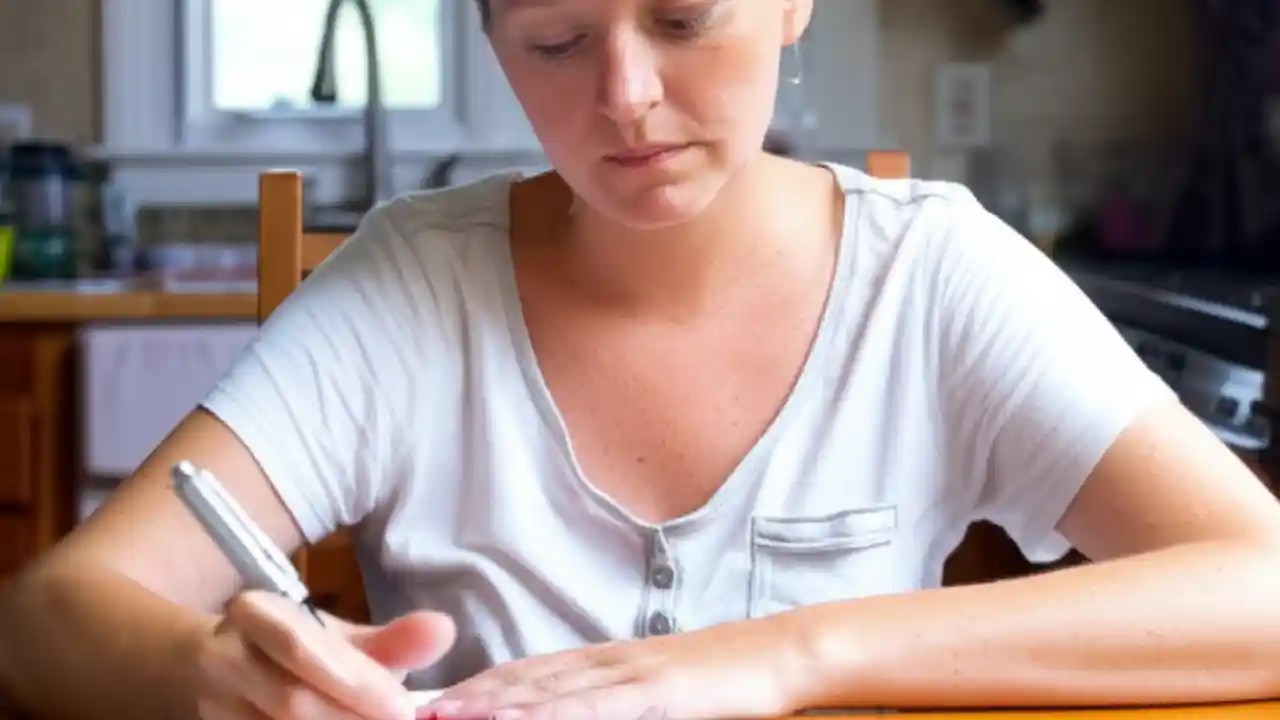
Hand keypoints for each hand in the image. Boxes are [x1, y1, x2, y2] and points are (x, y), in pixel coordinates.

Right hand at [187, 590, 455, 719]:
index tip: (406, 710)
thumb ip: (389, 640)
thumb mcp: (333, 637)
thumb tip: (443, 630)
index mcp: (256, 614)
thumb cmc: (284, 651)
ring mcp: (210, 708)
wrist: (199, 671)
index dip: (357, 683)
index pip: (304, 649)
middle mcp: (224, 659)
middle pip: (291, 703)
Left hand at [424, 614, 811, 719]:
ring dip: (491, 706)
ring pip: (547, 693)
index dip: (469, 690)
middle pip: (519, 680)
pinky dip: (553, 715)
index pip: (520, 675)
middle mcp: (601, 662)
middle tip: (405, 714)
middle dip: (461, 700)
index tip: (422, 707)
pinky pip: (596, 707)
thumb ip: (607, 700)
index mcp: (598, 663)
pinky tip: (517, 719)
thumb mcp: (652, 692)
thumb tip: (566, 713)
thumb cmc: (717, 679)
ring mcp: (628, 675)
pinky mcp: (657, 693)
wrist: (777, 654)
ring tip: (441, 719)